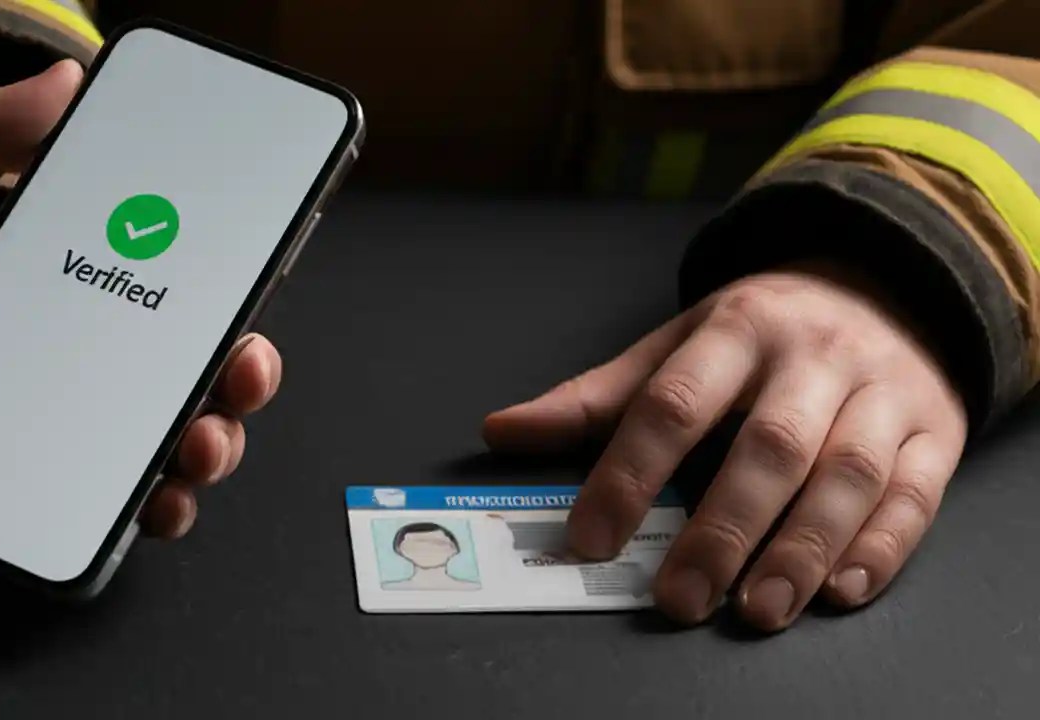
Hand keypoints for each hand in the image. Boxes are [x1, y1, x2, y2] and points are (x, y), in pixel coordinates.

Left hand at [0, 61, 280, 538]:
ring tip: (198, 442)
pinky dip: (159, 504)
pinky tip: (159, 497)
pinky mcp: (42, 488)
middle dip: (241, 369)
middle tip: (242, 371)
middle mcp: (72, 354)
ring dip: (215, 440)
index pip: (162, 277)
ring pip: (172, 436)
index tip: (247, 282)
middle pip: (188, 363)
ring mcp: (61, 425)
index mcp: (56, 283)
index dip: (219, 284)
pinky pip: (121, 502)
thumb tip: (65, 78)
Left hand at [483, 268, 967, 630]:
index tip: (590, 538)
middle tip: (678, 598)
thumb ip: (596, 398)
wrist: (887, 286)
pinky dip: (880, 547)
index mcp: (736, 329)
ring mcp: (882, 392)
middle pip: (768, 446)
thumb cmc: (762, 332)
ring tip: (756, 610)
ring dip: (802, 548)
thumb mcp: (678, 345)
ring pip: (847, 474)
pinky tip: (839, 591)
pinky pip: (915, 493)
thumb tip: (501, 431)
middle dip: (721, 528)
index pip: (673, 402)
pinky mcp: (935, 430)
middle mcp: (813, 357)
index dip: (627, 473)